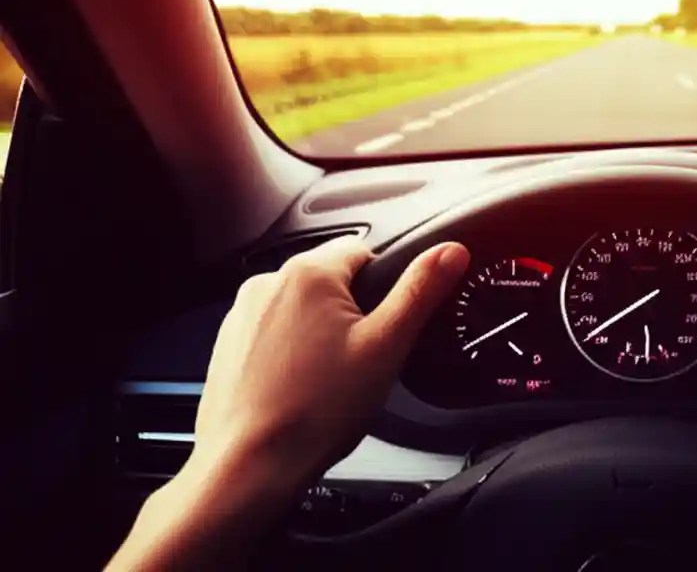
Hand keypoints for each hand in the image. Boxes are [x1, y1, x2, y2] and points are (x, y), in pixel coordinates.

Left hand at [111, 236, 468, 569]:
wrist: (250, 464)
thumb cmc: (314, 411)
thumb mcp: (386, 347)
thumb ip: (420, 292)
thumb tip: (450, 252)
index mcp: (308, 273)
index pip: (364, 250)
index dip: (385, 288)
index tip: (384, 326)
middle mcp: (267, 283)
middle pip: (332, 282)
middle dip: (352, 314)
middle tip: (360, 360)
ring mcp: (242, 314)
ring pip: (302, 309)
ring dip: (319, 333)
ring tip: (328, 380)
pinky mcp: (228, 343)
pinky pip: (274, 334)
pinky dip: (291, 354)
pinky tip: (300, 388)